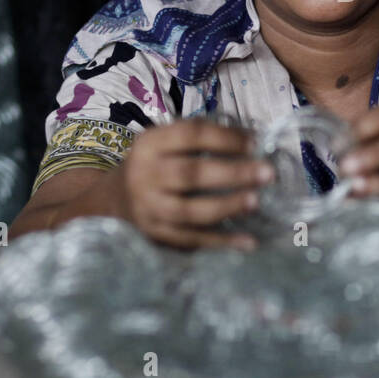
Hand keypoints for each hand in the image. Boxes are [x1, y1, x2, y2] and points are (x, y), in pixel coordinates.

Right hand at [113, 117, 273, 250]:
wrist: (111, 201)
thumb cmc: (151, 165)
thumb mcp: (162, 143)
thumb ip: (197, 139)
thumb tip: (250, 140)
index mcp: (150, 144)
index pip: (190, 135)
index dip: (224, 138)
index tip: (255, 142)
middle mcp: (145, 175)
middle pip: (191, 174)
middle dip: (233, 173)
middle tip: (267, 173)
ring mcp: (149, 208)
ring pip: (190, 210)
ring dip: (226, 206)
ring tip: (256, 202)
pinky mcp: (156, 235)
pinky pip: (191, 240)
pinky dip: (220, 242)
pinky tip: (247, 241)